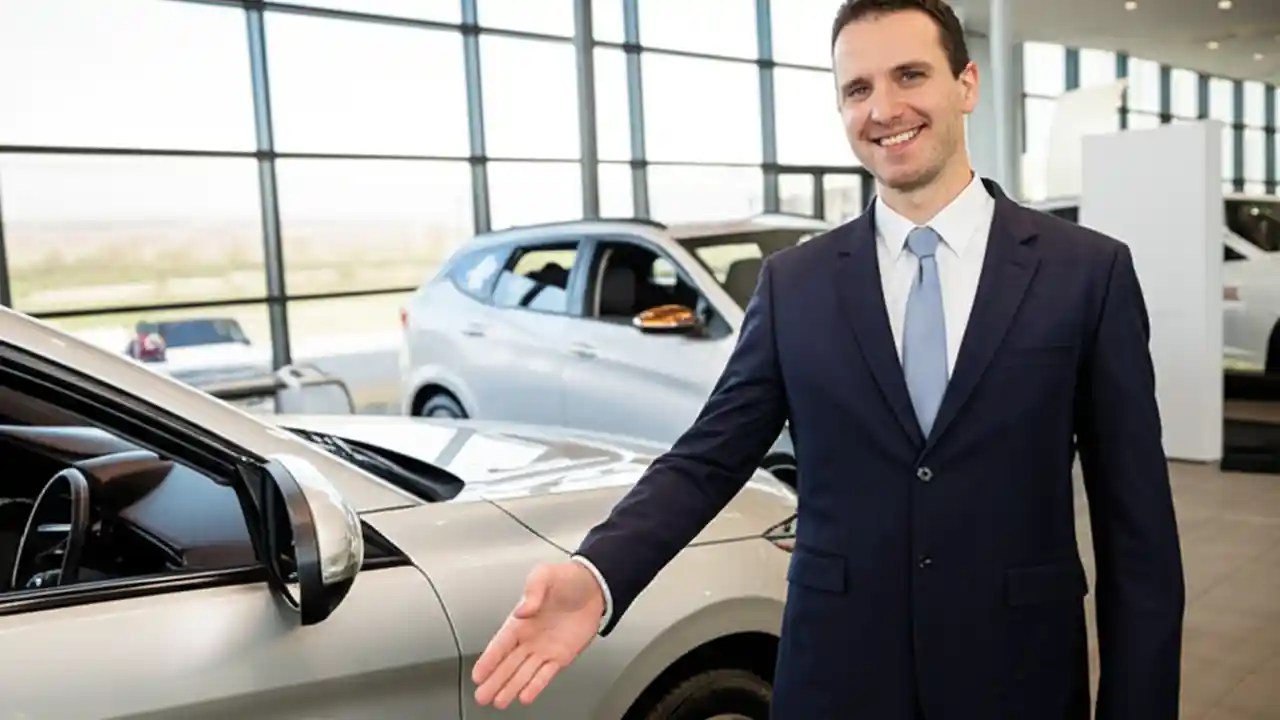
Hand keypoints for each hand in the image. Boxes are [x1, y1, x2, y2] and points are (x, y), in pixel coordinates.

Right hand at [471, 561, 604, 708]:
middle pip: (507, 664)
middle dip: (494, 681)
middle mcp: (530, 637)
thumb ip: (532, 591)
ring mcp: (545, 648)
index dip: (488, 660)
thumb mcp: (545, 575)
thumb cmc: (567, 578)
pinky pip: (545, 674)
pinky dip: (535, 686)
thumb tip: (522, 610)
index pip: (500, 644)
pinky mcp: (562, 656)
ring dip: (511, 687)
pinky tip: (525, 695)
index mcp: (521, 620)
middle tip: (482, 695)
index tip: (477, 674)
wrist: (595, 587)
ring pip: (523, 673)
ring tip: (498, 701)